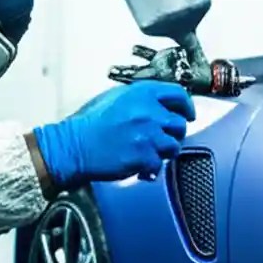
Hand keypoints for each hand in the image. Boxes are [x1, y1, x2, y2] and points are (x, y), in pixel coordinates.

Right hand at [31, 81, 196, 187]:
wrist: (74, 146)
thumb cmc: (89, 123)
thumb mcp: (114, 98)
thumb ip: (140, 99)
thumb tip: (158, 106)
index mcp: (142, 93)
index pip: (178, 94)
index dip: (186, 106)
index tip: (187, 114)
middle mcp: (149, 112)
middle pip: (180, 124)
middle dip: (174, 134)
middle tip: (164, 139)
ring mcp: (148, 135)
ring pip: (174, 146)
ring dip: (164, 152)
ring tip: (150, 154)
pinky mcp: (145, 156)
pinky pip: (159, 165)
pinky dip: (151, 169)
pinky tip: (141, 169)